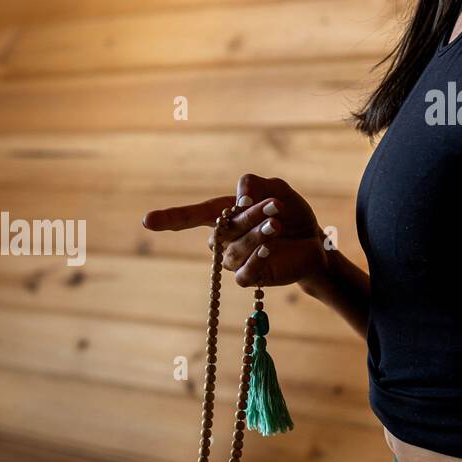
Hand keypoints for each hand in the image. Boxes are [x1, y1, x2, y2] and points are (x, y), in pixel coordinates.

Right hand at [143, 173, 330, 291]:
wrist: (314, 240)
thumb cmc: (290, 213)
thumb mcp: (276, 188)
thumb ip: (253, 185)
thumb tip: (240, 197)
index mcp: (222, 214)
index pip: (190, 217)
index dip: (169, 218)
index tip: (147, 221)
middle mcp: (224, 238)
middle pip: (221, 230)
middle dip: (248, 217)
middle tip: (274, 206)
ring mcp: (235, 259)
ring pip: (233, 252)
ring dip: (257, 236)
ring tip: (277, 225)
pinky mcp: (250, 277)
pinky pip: (242, 275)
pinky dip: (254, 261)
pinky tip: (269, 250)